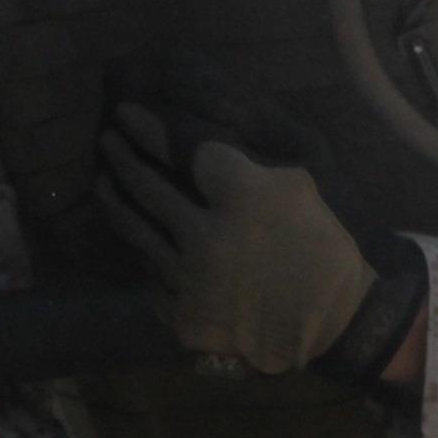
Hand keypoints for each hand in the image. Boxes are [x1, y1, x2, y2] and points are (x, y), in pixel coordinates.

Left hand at [84, 105, 412, 376]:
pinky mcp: (183, 313)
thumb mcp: (298, 189)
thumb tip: (200, 146)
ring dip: (116, 200)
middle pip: (147, 187)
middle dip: (123, 157)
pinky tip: (132, 233)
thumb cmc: (321, 249)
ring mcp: (191, 279)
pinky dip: (140, 249)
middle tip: (107, 140)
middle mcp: (207, 236)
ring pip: (137, 231)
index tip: (127, 111)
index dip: (150, 128)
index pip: (183, 150)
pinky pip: (151, 273)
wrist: (334, 326)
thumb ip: (246, 165)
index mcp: (242, 199)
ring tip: (104, 180)